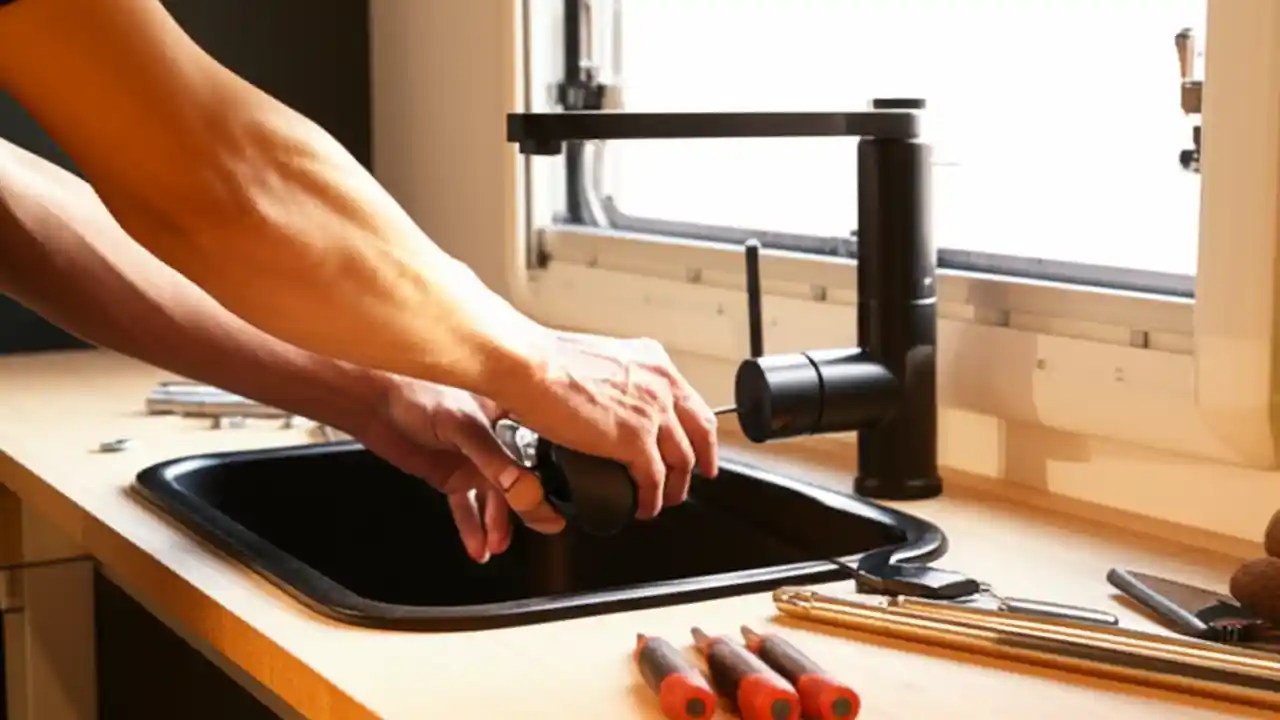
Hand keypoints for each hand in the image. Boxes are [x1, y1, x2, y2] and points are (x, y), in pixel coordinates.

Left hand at [349, 376, 564, 562]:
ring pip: (493, 501)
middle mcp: (494, 442)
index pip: (535, 458)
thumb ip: (493, 459)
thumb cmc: (419, 395)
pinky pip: (467, 507)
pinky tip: (478, 548)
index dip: (547, 486)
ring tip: (497, 546)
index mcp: (507, 420)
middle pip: (517, 485)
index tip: (556, 515)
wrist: (374, 403)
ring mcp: (473, 462)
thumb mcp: (463, 426)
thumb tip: (526, 490)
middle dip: (524, 512)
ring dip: (497, 524)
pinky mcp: (451, 477)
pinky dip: (472, 528)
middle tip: (538, 532)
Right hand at [501, 330, 719, 520]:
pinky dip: (651, 499)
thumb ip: (617, 379)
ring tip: (662, 500)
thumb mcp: (600, 360)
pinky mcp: (635, 441)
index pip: (690, 401)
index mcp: (652, 361)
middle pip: (699, 432)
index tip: (698, 444)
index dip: (698, 430)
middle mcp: (660, 384)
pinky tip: (642, 506)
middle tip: (697, 476)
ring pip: (681, 460)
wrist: (528, 367)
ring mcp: (652, 412)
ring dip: (675, 487)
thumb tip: (613, 400)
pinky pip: (654, 480)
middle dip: (701, 460)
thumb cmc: (546, 361)